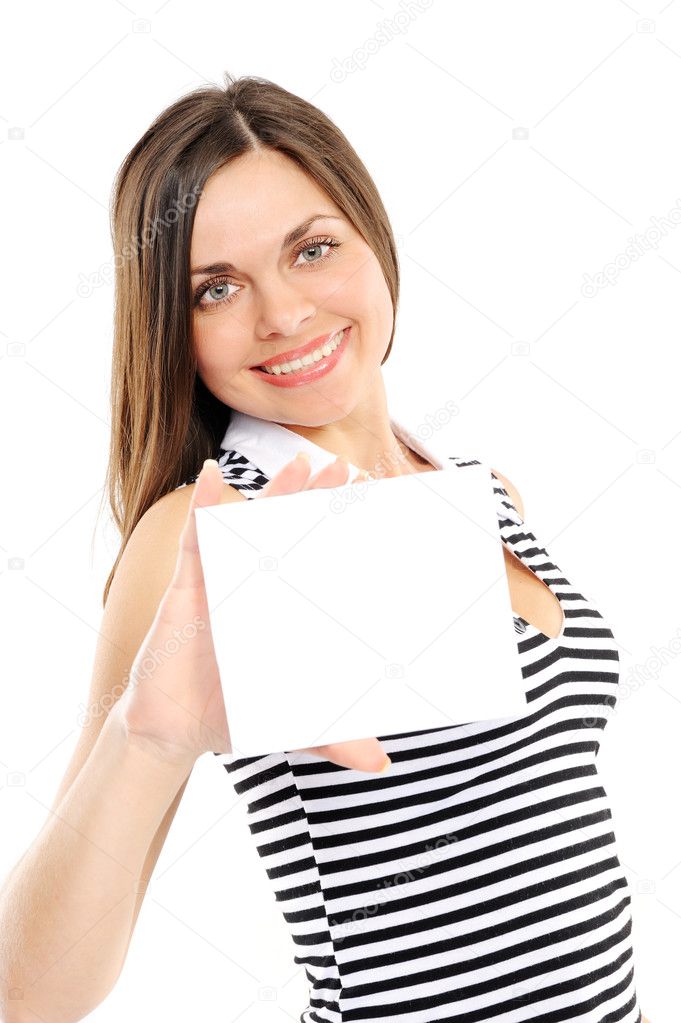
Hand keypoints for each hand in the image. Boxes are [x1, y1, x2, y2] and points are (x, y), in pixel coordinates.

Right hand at [116, 453, 390, 773]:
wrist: (174, 730)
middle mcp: (261, 588)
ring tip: (301, 465)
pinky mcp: (189, 585)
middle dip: (320, 503)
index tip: (378, 510)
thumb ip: (333, 738)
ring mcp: (226, 581)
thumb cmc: (234, 714)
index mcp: (288, 611)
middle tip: (350, 471)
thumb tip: (380, 764)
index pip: (321, 565)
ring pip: (253, 527)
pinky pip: (197, 539)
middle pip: (294, 535)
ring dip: (276, 494)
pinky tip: (211, 475)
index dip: (345, 537)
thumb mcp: (290, 722)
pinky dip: (204, 507)